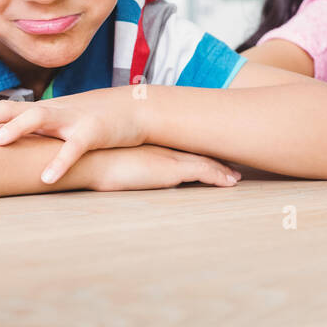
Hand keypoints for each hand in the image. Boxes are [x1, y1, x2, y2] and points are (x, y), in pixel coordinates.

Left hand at [0, 88, 145, 183]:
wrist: (135, 109)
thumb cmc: (93, 121)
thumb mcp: (63, 125)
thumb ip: (38, 134)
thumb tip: (8, 146)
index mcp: (43, 112)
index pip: (4, 109)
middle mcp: (52, 112)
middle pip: (12, 108)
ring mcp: (72, 119)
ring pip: (39, 118)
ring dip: (16, 129)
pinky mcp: (93, 132)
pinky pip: (73, 147)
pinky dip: (59, 162)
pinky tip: (47, 178)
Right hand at [73, 145, 241, 190]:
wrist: (90, 159)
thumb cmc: (94, 160)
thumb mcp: (112, 159)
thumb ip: (123, 162)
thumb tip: (121, 172)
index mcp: (152, 144)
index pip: (183, 146)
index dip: (199, 150)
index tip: (212, 155)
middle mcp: (165, 147)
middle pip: (199, 151)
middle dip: (217, 157)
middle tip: (234, 164)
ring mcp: (170, 157)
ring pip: (206, 162)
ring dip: (223, 170)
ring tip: (237, 176)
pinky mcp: (172, 169)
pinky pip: (203, 172)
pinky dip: (219, 177)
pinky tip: (231, 183)